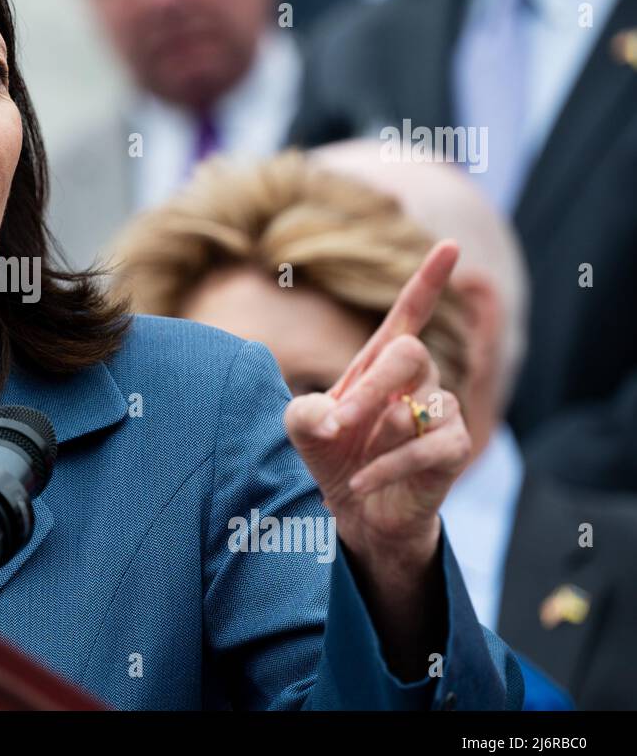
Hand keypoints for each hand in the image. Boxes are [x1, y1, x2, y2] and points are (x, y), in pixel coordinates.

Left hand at [284, 241, 471, 610]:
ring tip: (350, 461)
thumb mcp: (302, 427)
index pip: (410, 312)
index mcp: (381, 362)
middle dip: (370, 387)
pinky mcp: (453, 450)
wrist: (354, 510)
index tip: (449, 245)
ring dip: (375, 435)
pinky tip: (360, 484)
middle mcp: (418, 379)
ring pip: (417, 406)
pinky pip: (427, 449)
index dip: (428, 280)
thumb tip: (338, 420)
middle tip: (339, 422)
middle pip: (410, 353)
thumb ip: (306, 411)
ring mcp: (440, 412)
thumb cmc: (332, 454)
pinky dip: (385, 468)